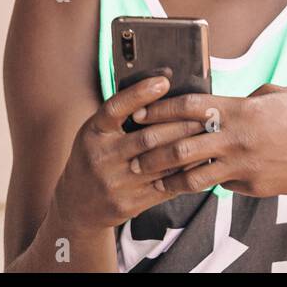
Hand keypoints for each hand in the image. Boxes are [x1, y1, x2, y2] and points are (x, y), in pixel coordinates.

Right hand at [52, 75, 209, 233]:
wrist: (78, 205)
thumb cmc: (96, 157)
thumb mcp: (97, 132)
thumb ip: (122, 113)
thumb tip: (163, 82)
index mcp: (94, 133)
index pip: (115, 109)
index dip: (138, 94)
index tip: (163, 81)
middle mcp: (101, 158)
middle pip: (148, 138)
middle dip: (181, 125)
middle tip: (206, 115)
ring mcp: (115, 183)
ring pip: (161, 163)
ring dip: (189, 148)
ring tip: (209, 135)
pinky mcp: (128, 203)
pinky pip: (165, 185)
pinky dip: (186, 172)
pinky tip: (200, 161)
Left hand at [130, 83, 286, 197]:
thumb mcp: (275, 95)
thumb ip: (245, 100)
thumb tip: (225, 106)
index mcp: (241, 109)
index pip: (188, 107)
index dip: (159, 110)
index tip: (139, 113)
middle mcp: (238, 139)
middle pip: (180, 147)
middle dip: (152, 152)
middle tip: (134, 156)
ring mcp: (246, 166)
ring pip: (194, 176)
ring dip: (170, 178)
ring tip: (155, 179)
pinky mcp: (256, 187)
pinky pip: (224, 185)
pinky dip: (211, 181)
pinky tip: (202, 180)